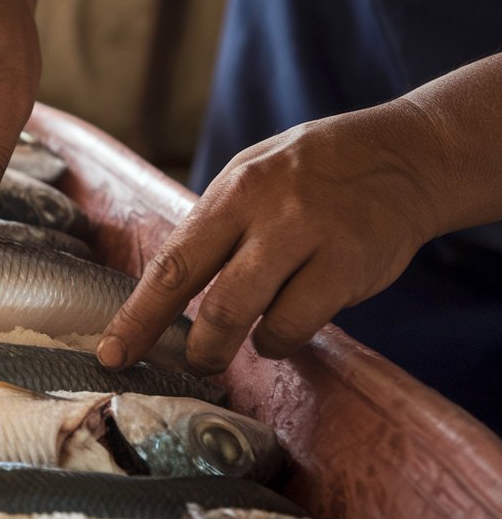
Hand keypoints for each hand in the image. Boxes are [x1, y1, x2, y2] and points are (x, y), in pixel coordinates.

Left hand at [97, 102, 445, 372]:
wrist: (406, 155)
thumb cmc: (313, 173)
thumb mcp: (252, 177)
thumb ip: (213, 228)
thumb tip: (163, 289)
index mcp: (232, 192)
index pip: (171, 264)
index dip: (137, 317)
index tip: (112, 354)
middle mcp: (269, 214)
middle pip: (214, 303)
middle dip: (195, 348)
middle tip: (192, 363)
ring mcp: (313, 240)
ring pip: (255, 321)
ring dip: (239, 346)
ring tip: (242, 340)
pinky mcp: (350, 267)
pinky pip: (298, 325)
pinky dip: (282, 338)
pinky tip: (285, 326)